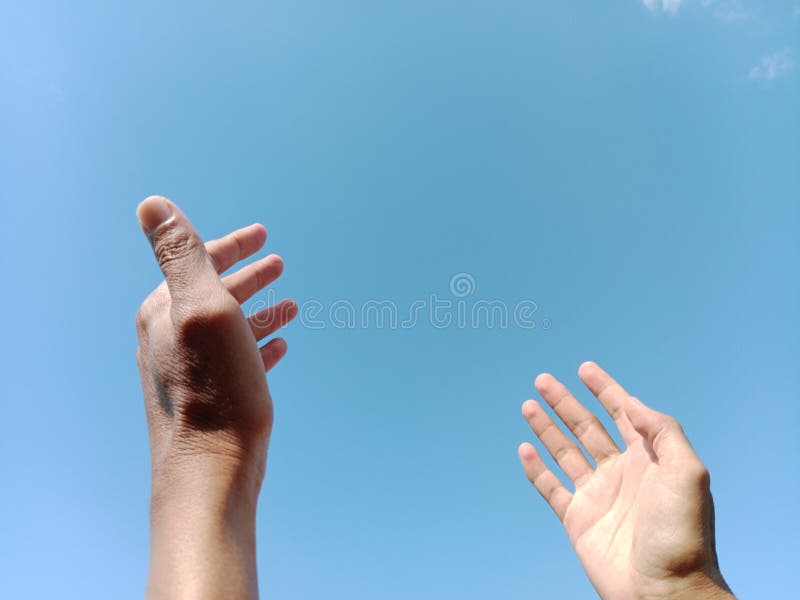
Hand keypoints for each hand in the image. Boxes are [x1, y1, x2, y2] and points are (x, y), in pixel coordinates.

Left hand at [135, 196, 296, 598]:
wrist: (213, 470)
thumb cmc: (214, 388)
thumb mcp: (202, 308)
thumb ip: (181, 255)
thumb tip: (150, 203)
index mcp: (166, 312)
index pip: (197, 262)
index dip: (232, 245)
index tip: (265, 235)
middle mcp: (171, 339)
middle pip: (215, 294)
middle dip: (248, 277)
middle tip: (279, 264)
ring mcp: (190, 371)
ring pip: (230, 328)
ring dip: (259, 311)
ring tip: (291, 306)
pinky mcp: (212, 398)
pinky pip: (238, 360)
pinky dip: (258, 346)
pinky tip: (281, 348)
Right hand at [518, 362, 733, 599]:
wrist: (664, 590)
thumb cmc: (683, 533)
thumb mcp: (688, 472)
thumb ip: (662, 431)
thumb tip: (631, 403)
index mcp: (649, 459)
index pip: (622, 413)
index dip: (604, 389)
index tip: (585, 369)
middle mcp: (621, 472)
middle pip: (586, 427)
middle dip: (565, 402)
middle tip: (543, 379)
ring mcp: (598, 495)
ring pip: (565, 452)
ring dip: (546, 427)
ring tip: (529, 404)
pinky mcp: (578, 519)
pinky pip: (551, 487)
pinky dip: (536, 468)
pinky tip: (525, 448)